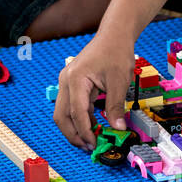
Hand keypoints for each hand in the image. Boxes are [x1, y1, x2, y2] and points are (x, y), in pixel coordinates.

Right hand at [53, 27, 135, 150]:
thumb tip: (117, 128)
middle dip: (73, 134)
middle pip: (61, 115)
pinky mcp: (73, 83)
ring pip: (63, 112)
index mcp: (75, 79)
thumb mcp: (119, 81)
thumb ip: (116, 106)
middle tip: (88, 146)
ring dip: (75, 127)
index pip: (76, 112)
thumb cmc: (116, 52)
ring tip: (90, 139)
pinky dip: (79, 118)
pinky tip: (92, 125)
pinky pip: (71, 105)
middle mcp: (66, 81)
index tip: (94, 143)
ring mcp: (67, 82)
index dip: (84, 131)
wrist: (114, 35)